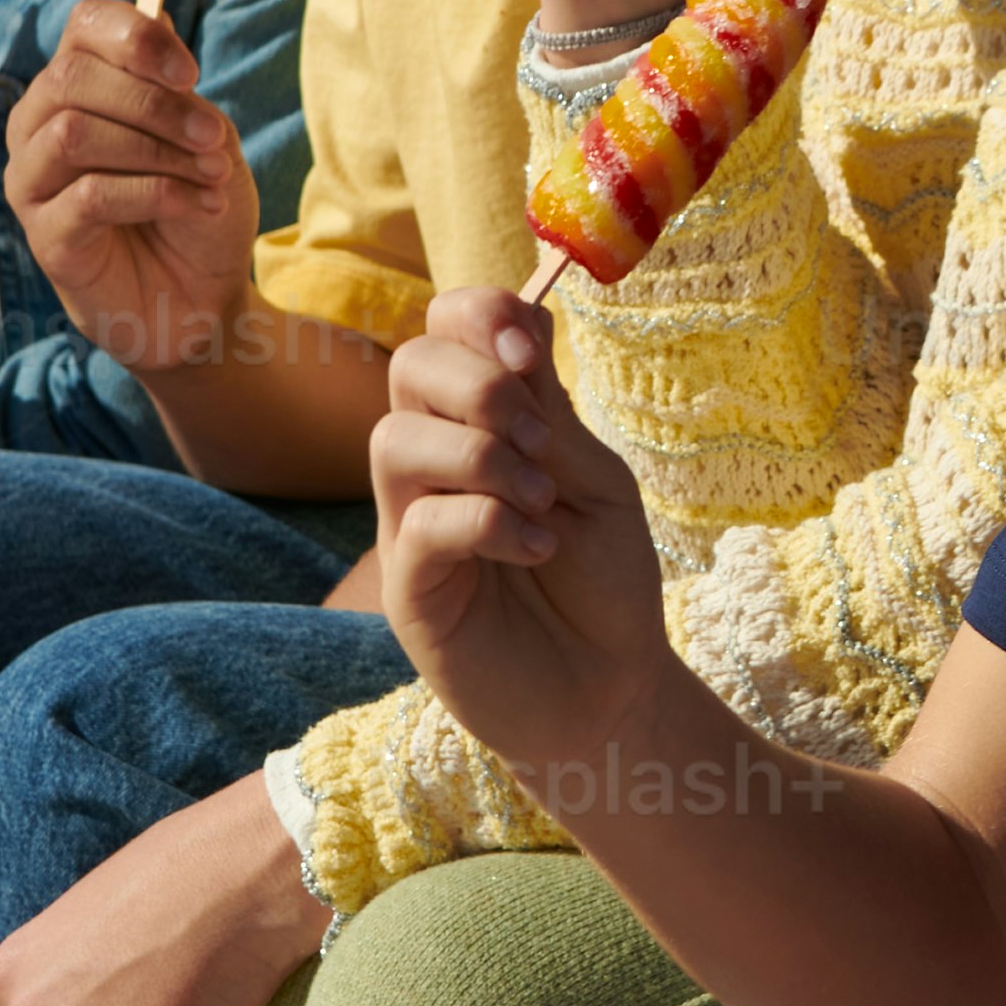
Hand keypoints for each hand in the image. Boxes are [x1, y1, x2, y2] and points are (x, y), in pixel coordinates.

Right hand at [3, 1, 260, 362]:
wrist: (205, 296)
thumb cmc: (199, 205)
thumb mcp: (205, 135)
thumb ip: (174, 85)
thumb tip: (155, 15)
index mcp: (79, 85)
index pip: (83, 26)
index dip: (135, 37)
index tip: (191, 73)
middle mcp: (40, 124)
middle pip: (72, 77)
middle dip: (155, 103)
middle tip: (212, 137)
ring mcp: (32, 181)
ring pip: (72, 132)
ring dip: (155, 150)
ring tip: (211, 175)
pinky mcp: (43, 236)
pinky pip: (88, 195)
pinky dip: (156, 194)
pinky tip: (198, 207)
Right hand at [370, 288, 670, 802]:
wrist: (611, 689)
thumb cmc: (604, 582)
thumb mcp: (596, 482)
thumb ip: (550, 414)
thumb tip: (522, 324)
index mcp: (485, 421)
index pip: (446, 329)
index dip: (479, 317)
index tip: (529, 352)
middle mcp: (437, 461)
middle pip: (410, 368)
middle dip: (478, 384)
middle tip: (539, 441)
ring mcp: (414, 524)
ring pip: (394, 441)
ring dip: (479, 456)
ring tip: (541, 501)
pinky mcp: (411, 590)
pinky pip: (418, 525)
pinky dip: (486, 522)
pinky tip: (537, 548)